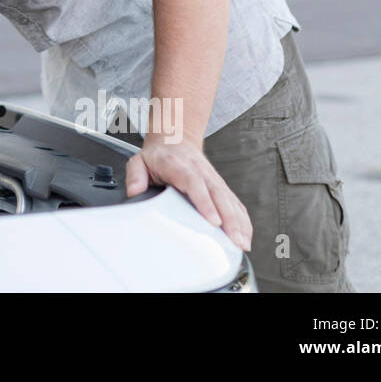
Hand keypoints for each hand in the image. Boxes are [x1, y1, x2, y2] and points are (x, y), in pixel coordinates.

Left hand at [125, 137, 252, 252]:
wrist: (175, 139)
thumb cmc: (158, 155)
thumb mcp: (139, 160)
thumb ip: (134, 176)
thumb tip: (135, 193)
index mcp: (178, 165)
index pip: (194, 183)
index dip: (205, 202)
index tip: (213, 220)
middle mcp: (199, 171)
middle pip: (218, 194)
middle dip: (229, 219)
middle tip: (234, 240)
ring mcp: (212, 178)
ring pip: (229, 200)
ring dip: (239, 222)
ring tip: (242, 243)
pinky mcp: (220, 186)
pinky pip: (234, 202)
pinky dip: (242, 219)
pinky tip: (245, 235)